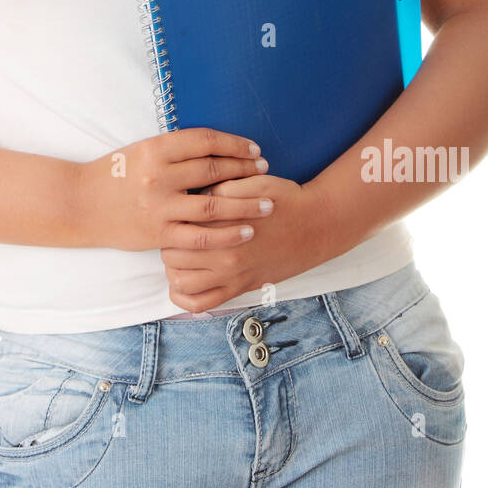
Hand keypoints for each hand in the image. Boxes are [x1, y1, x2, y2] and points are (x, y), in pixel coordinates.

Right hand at [74, 127, 274, 251]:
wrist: (80, 205)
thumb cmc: (113, 175)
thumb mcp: (141, 152)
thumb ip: (174, 150)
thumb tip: (215, 148)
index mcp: (155, 149)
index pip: (205, 141)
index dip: (234, 144)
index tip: (254, 149)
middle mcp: (159, 176)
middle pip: (214, 170)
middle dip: (246, 170)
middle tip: (266, 171)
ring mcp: (160, 207)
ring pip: (215, 207)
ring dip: (246, 204)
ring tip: (268, 204)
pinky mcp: (160, 233)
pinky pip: (202, 236)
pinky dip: (228, 235)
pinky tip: (247, 231)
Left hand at [159, 173, 323, 312]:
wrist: (317, 225)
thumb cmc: (284, 199)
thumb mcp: (251, 182)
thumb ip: (219, 189)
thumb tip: (194, 195)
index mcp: (224, 224)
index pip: (178, 226)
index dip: (173, 217)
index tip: (177, 212)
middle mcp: (225, 255)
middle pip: (171, 255)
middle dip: (170, 242)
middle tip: (177, 233)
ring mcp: (232, 276)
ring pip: (180, 282)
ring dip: (174, 269)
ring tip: (182, 256)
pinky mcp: (241, 289)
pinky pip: (201, 304)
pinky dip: (185, 297)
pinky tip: (188, 282)